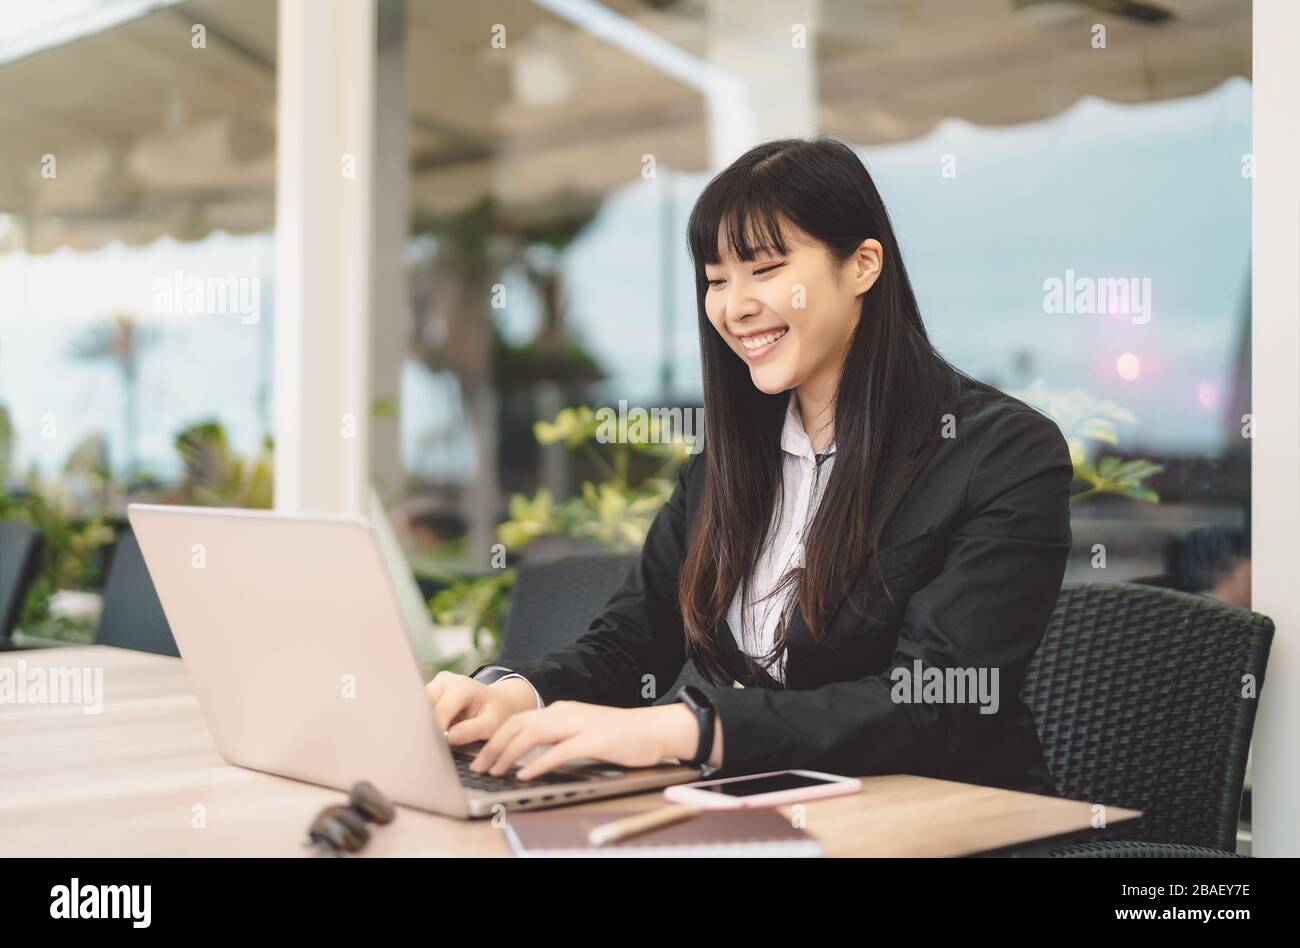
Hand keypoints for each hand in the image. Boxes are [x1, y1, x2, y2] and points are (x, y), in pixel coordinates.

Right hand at [425, 671, 537, 744]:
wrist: (498, 703)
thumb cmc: (496, 714)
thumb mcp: (491, 724)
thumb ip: (471, 731)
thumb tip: (447, 738)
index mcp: (462, 686)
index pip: (440, 711)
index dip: (436, 731)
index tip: (435, 750)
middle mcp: (445, 680)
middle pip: (423, 705)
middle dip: (424, 726)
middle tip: (427, 748)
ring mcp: (435, 684)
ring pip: (417, 706)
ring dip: (420, 724)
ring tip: (426, 743)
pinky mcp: (430, 692)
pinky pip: (419, 708)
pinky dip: (421, 722)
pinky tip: (425, 736)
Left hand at [469, 701, 698, 780]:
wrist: (657, 729)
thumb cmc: (623, 735)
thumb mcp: (584, 731)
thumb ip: (560, 738)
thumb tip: (531, 755)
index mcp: (562, 710)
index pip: (519, 720)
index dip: (496, 737)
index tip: (482, 756)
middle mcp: (567, 713)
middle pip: (519, 725)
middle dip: (494, 746)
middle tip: (479, 767)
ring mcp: (580, 725)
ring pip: (533, 735)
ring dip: (509, 754)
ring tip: (494, 771)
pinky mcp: (594, 740)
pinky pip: (559, 751)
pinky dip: (538, 763)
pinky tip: (525, 774)